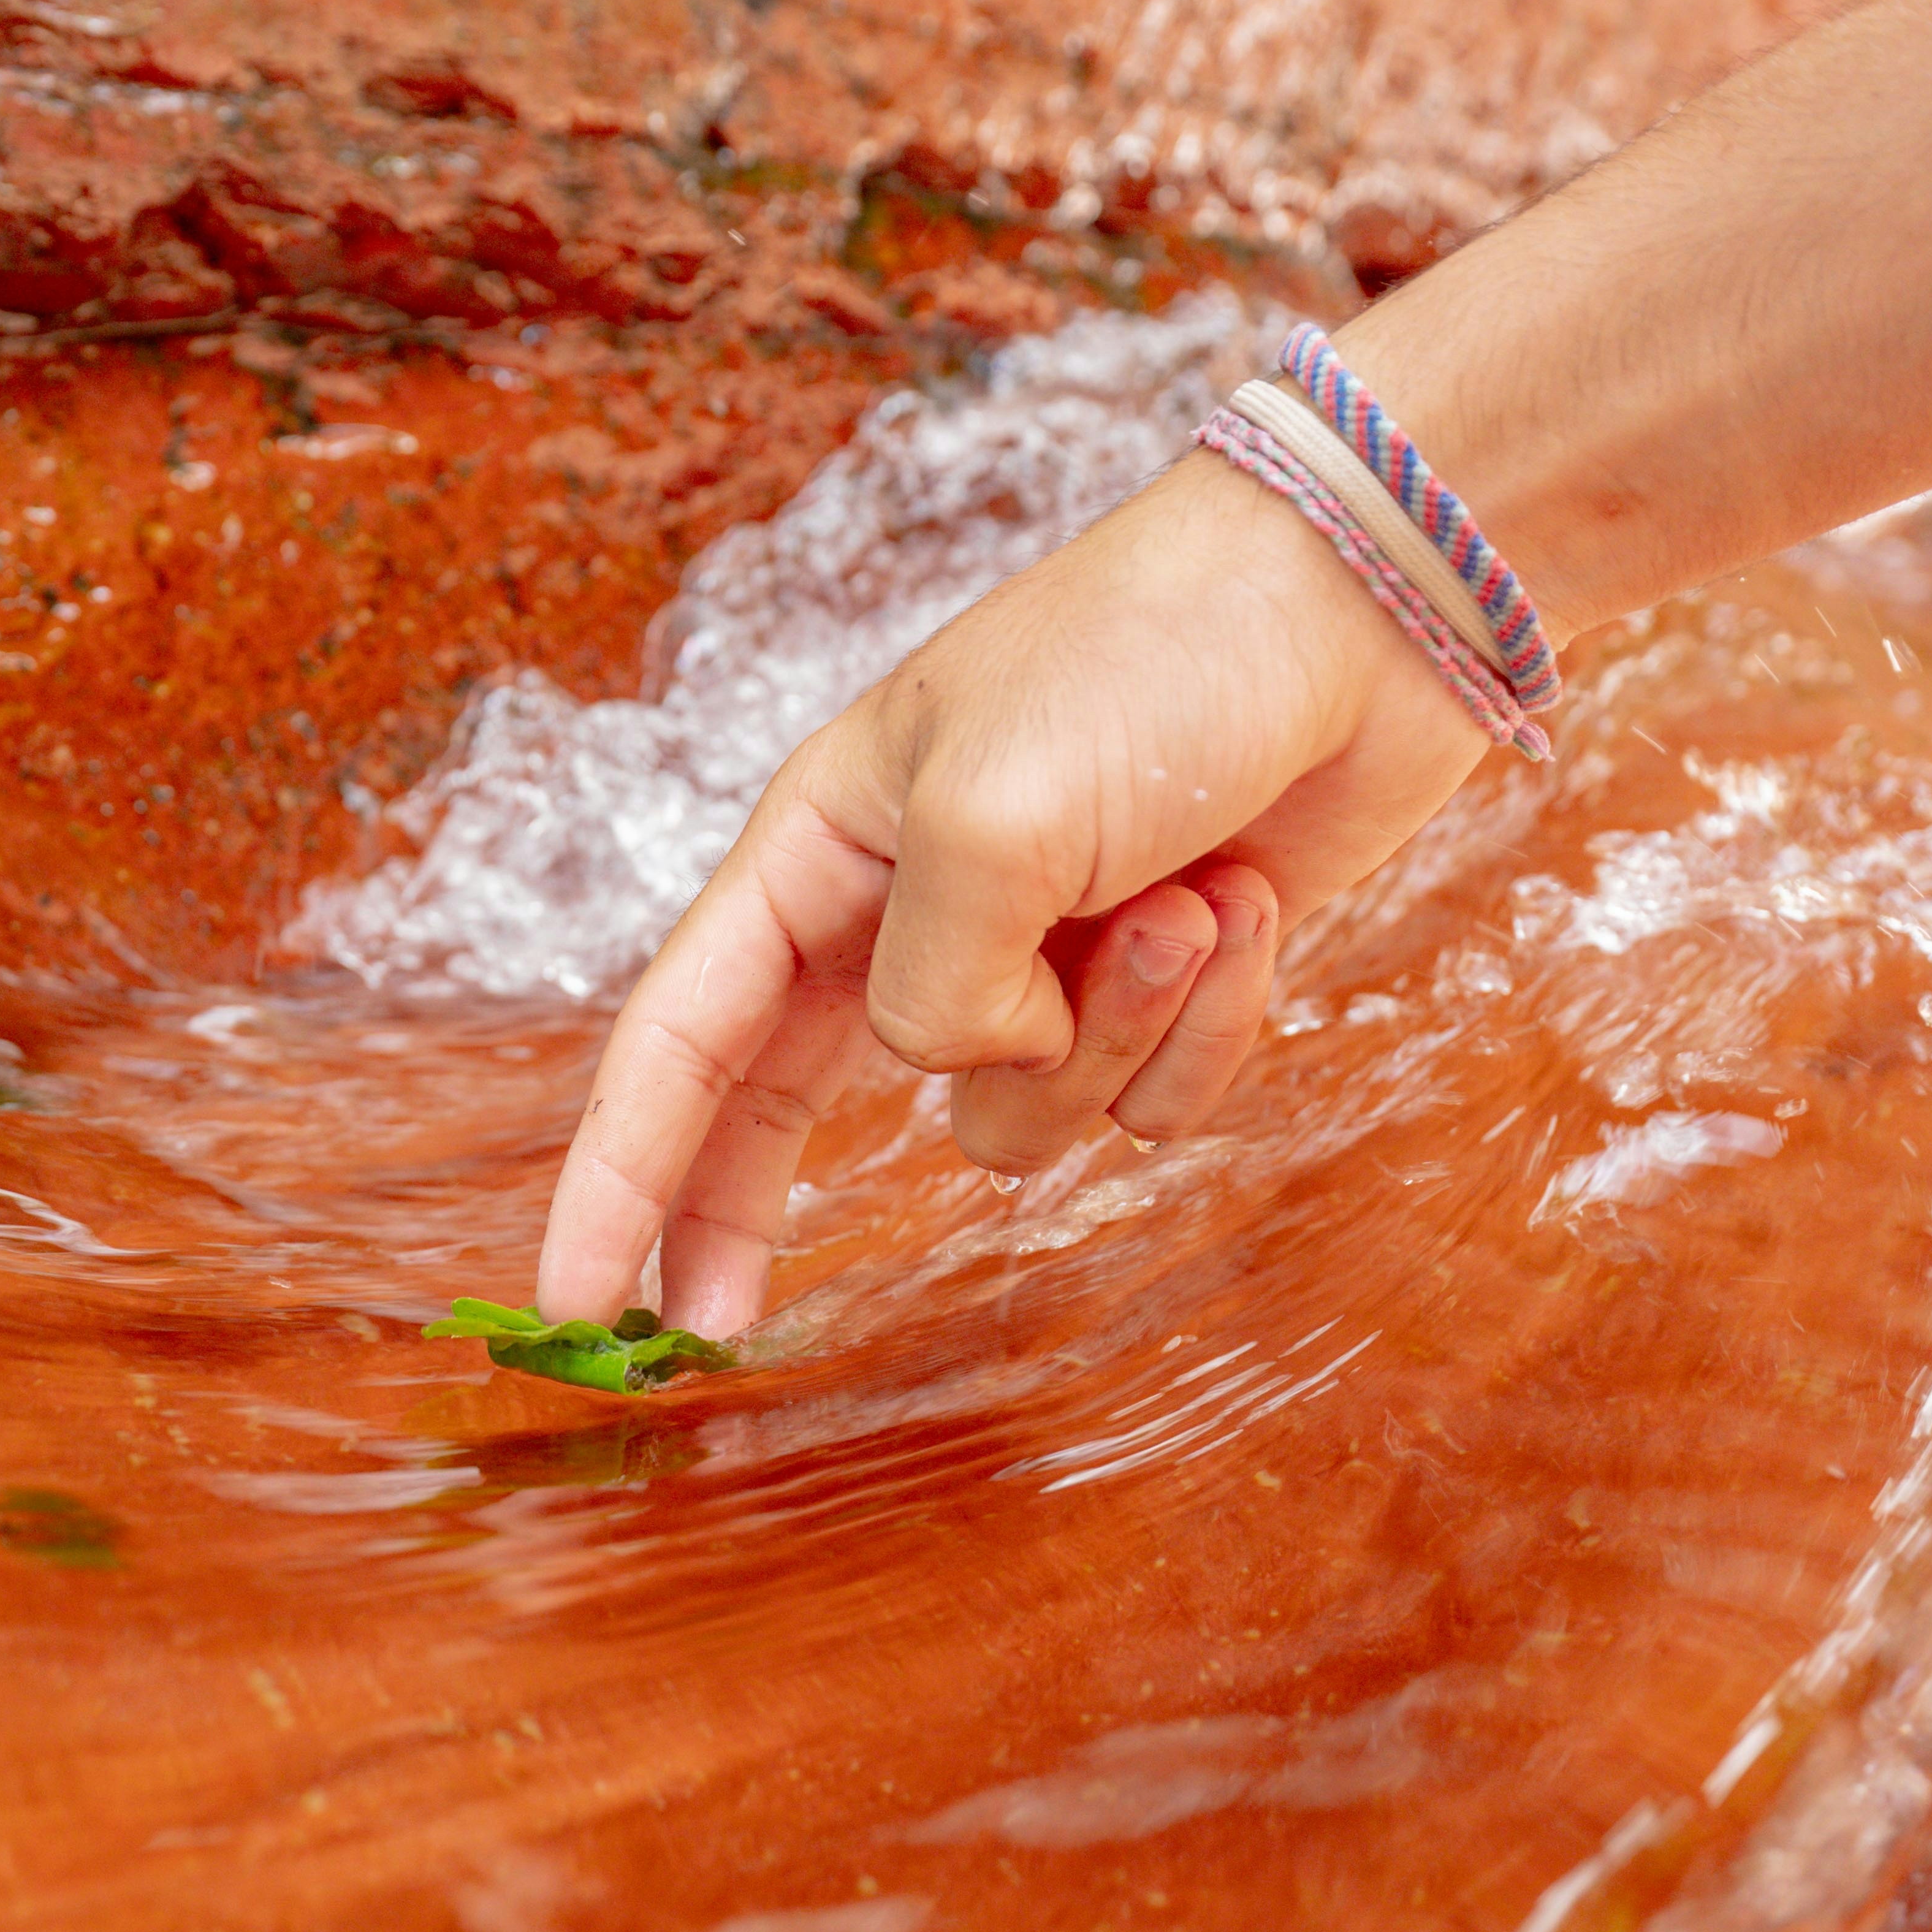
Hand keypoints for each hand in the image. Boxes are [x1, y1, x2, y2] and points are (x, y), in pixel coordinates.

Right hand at [536, 445, 1502, 1337]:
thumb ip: (933, 992)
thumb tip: (976, 1072)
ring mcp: (1032, 964)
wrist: (1364, 608)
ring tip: (1180, 900)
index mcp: (823, 851)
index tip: (566, 1302)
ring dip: (1114, 1033)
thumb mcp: (987, 821)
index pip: (677, 1038)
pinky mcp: (1151, 997)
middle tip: (713, 1324)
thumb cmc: (1152, 660)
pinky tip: (1246, 910)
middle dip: (751, 1209)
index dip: (615, 1175)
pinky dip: (1207, 1027)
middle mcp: (908, 917)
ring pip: (1014, 1121)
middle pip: (781, 1113)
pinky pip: (1145, 1108)